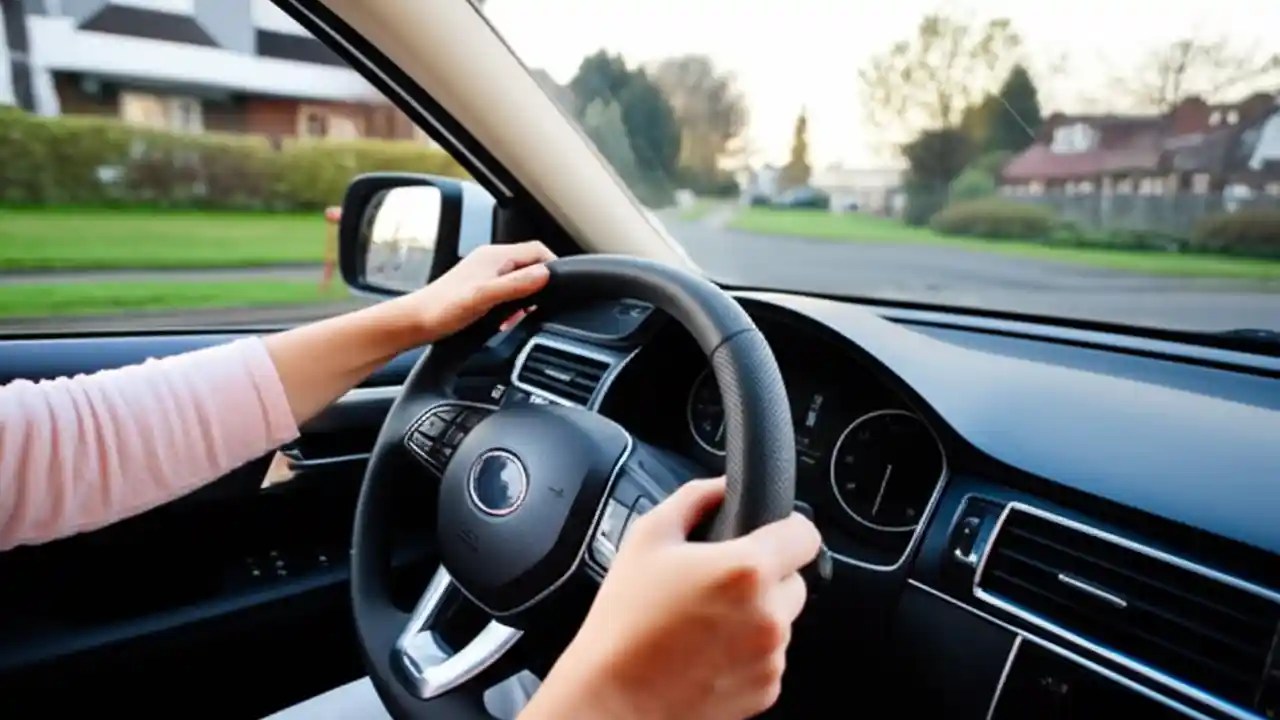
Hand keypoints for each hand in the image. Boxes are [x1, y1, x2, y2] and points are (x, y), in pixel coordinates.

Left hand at [398, 240, 555, 342]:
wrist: (414, 323)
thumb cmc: (442, 309)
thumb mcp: (485, 297)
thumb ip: (516, 285)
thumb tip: (546, 275)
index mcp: (495, 256)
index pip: (539, 250)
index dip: (554, 267)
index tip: (560, 288)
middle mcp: (491, 260)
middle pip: (531, 265)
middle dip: (540, 287)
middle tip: (537, 308)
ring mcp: (485, 274)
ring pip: (520, 281)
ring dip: (525, 299)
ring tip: (517, 317)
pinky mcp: (479, 289)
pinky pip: (507, 293)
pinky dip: (513, 307)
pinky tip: (504, 321)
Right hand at [523, 478, 821, 719]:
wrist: (614, 696)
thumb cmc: (625, 622)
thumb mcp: (648, 537)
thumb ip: (696, 498)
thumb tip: (723, 486)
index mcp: (747, 571)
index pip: (806, 535)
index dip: (786, 528)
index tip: (767, 534)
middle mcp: (769, 617)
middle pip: (794, 580)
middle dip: (765, 577)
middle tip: (717, 584)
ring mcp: (770, 658)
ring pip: (781, 621)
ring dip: (756, 616)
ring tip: (703, 621)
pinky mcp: (766, 690)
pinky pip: (769, 657)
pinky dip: (747, 652)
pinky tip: (706, 650)